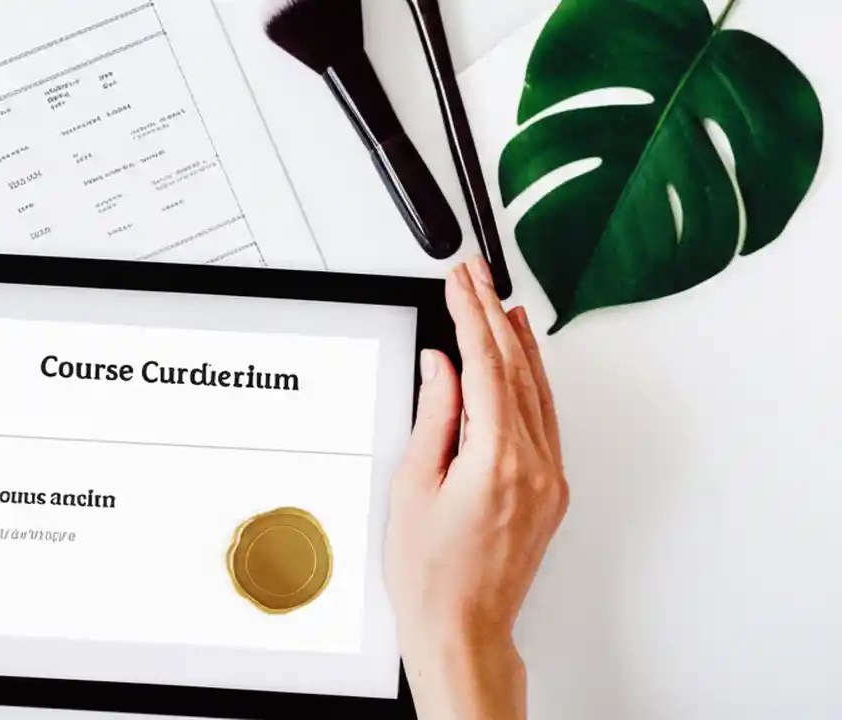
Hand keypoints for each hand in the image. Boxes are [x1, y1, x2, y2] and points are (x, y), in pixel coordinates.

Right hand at [385, 257, 567, 719]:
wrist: (463, 627)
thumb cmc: (432, 575)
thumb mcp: (414, 486)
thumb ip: (435, 417)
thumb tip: (442, 366)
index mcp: (499, 461)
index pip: (486, 366)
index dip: (470, 315)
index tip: (459, 282)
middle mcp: (535, 465)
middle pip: (518, 369)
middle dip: (493, 315)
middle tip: (475, 276)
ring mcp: (549, 478)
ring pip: (538, 391)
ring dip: (519, 342)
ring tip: (502, 303)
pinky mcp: (550, 490)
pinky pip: (544, 418)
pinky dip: (531, 381)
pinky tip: (523, 363)